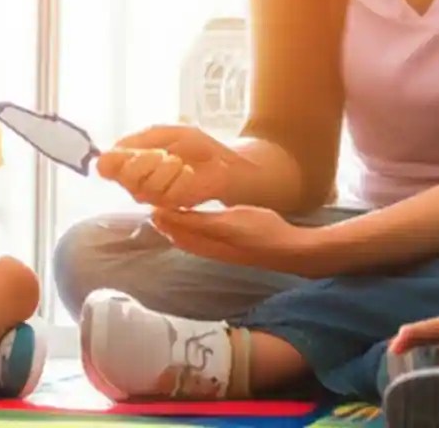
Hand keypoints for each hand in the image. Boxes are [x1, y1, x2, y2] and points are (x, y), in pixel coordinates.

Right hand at [97, 125, 253, 207]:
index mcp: (136, 164)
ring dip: (162, 170)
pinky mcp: (178, 207)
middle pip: (124, 179)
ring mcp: (159, 199)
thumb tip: (109, 152)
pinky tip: (188, 171)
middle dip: (141, 164)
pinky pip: (167, 196)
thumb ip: (142, 140)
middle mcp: (142, 184)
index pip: (108, 168)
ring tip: (179, 161)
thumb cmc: (200, 148)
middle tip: (161, 154)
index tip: (126, 153)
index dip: (112, 162)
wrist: (233, 162)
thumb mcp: (170, 133)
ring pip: (145, 189)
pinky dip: (177, 179)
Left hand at [150, 205, 306, 272]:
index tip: (151, 190)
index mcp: (200, 242)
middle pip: (174, 230)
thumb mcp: (225, 223)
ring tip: (170, 196)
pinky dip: (190, 220)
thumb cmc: (258, 233)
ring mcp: (215, 246)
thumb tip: (162, 215)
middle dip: (163, 214)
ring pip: (185, 232)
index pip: (168, 226)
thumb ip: (195, 220)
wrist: (287, 249)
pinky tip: (193, 209)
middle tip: (156, 188)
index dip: (158, 210)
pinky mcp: (225, 243)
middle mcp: (203, 247)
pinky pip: (198, 232)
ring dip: (176, 217)